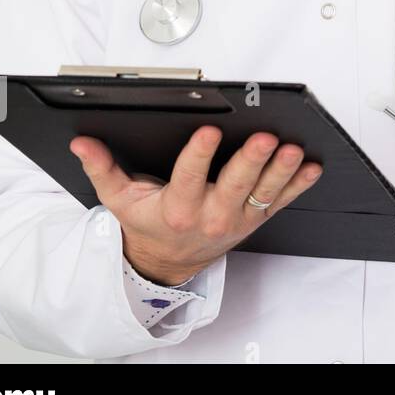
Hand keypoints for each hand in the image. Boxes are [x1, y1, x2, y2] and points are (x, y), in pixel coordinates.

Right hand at [70, 126, 322, 286]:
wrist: (168, 263)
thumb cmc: (148, 224)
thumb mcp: (120, 199)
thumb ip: (102, 168)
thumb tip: (81, 141)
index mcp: (177, 207)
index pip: (188, 178)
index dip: (199, 155)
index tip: (209, 132)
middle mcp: (211, 214)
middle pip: (235, 185)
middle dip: (251, 160)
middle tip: (265, 137)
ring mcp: (238, 218)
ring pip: (264, 192)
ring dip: (282, 170)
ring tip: (293, 149)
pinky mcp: (257, 218)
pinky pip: (282, 200)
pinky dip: (300, 184)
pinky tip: (312, 166)